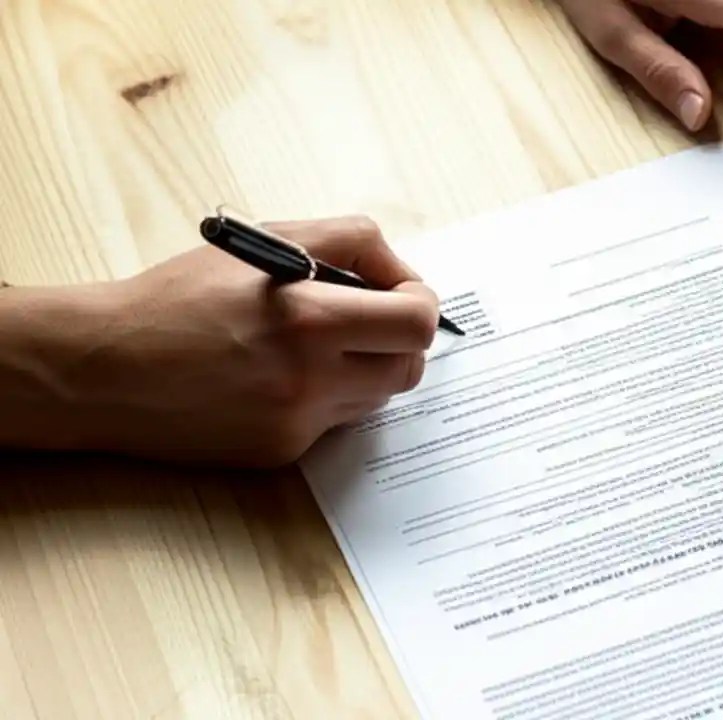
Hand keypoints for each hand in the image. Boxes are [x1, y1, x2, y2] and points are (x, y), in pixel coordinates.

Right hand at [0, 216, 438, 466]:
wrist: (103, 368)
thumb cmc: (176, 297)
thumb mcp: (263, 241)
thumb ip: (346, 241)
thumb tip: (399, 269)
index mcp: (311, 320)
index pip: (417, 323)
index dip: (420, 302)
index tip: (401, 293)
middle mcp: (311, 381)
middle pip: (409, 369)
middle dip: (398, 339)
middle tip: (367, 318)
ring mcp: (297, 425)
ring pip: (374, 399)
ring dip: (364, 369)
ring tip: (314, 344)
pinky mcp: (280, 454)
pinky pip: (332, 424)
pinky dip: (323, 398)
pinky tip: (278, 377)